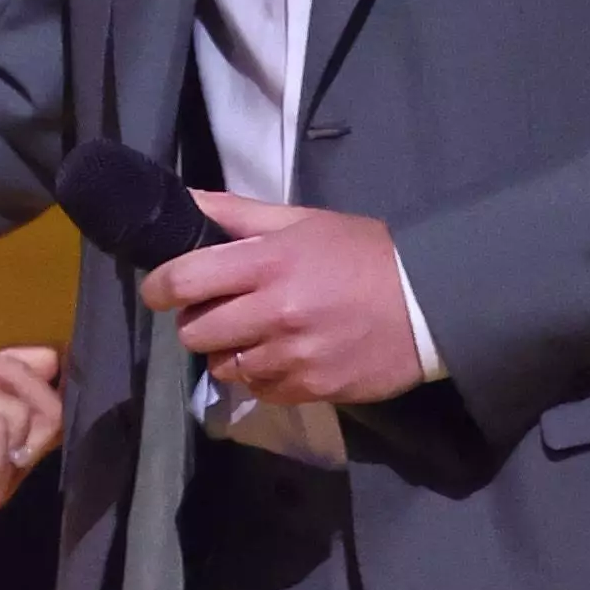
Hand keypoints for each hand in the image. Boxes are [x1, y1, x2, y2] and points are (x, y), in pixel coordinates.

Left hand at [152, 194, 420, 407]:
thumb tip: (187, 199)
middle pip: (195, 332)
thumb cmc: (365, 254)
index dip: (159, 287)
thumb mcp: (304, 221)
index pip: (184, 279)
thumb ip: (239, 214)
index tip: (159, 290)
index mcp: (269, 261)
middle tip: (219, 312)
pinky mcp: (311, 389)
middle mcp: (275, 311)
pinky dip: (263, 375)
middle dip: (197, 322)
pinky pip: (260, 389)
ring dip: (231, 352)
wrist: (431, 302)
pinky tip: (285, 355)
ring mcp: (292, 356)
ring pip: (224, 366)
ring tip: (258, 335)